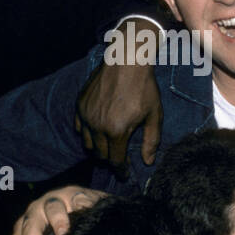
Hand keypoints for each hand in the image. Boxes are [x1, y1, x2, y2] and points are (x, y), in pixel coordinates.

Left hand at [9, 186, 107, 234]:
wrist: (96, 214)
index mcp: (27, 227)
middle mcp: (38, 211)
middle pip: (30, 225)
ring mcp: (57, 200)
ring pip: (52, 208)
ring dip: (57, 222)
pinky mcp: (78, 194)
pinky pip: (78, 200)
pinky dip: (81, 208)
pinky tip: (86, 218)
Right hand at [76, 22, 163, 170]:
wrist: (126, 60)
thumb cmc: (144, 87)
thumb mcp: (154, 115)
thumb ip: (151, 140)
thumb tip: (148, 162)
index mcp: (117, 132)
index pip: (115, 161)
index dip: (121, 171)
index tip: (125, 174)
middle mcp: (98, 127)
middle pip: (100, 155)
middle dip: (110, 159)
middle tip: (118, 158)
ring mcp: (86, 116)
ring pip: (88, 143)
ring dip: (98, 148)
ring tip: (108, 144)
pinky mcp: (80, 105)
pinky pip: (80, 127)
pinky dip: (87, 132)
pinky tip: (97, 129)